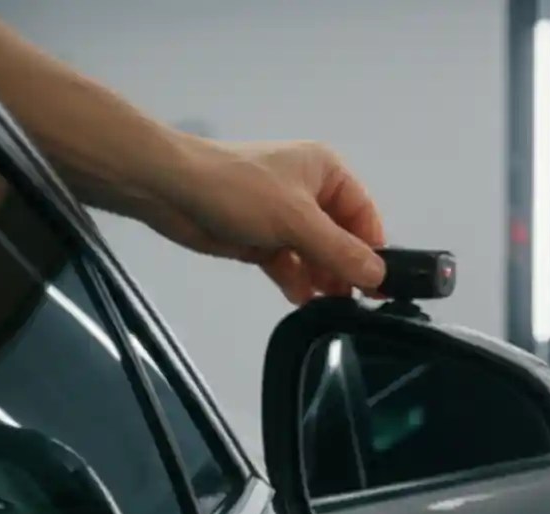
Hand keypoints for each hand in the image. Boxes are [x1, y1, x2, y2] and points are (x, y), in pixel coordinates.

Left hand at [145, 139, 386, 303]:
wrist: (170, 190)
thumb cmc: (240, 192)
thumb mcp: (297, 221)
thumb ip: (340, 251)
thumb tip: (379, 277)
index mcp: (326, 173)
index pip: (364, 216)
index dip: (373, 250)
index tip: (379, 287)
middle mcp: (310, 192)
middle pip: (341, 238)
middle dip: (344, 268)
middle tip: (352, 302)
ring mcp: (284, 216)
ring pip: (315, 253)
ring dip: (320, 278)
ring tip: (326, 304)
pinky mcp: (260, 237)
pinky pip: (289, 262)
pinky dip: (295, 279)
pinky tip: (299, 298)